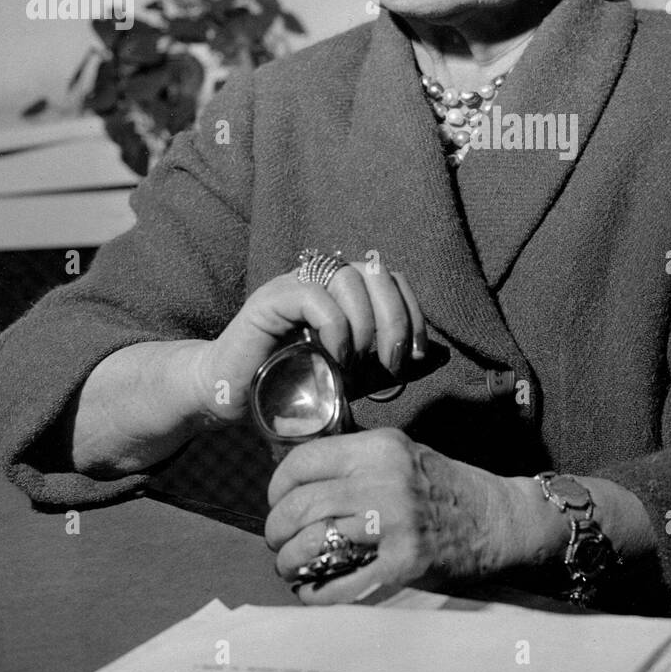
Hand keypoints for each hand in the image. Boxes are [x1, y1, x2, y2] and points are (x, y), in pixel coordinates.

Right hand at [189, 258, 427, 428]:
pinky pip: (315, 296)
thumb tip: (435, 357)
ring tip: (356, 362)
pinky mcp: (270, 299)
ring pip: (349, 277)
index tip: (414, 357)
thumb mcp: (353, 376)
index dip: (413, 314)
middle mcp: (322, 279)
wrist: (235, 400)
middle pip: (378, 271)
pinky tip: (333, 358)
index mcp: (345, 292)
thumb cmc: (294, 388)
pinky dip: (335, 327)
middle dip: (396, 319)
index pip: (394, 280)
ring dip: (365, 324)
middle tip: (391, 363)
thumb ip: (387, 363)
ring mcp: (295, 285)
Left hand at [265, 428, 535, 602]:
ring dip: (290, 561)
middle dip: (277, 530)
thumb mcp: (401, 455)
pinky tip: (313, 590)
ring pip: (312, 542)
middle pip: (301, 505)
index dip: (277, 487)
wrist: (500, 519)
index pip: (303, 462)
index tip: (277, 503)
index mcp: (381, 448)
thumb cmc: (446, 488)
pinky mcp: (405, 563)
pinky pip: (341, 583)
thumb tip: (295, 482)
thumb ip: (356, 463)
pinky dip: (316, 593)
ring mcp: (395, 523)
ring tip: (291, 567)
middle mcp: (385, 481)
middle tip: (278, 541)